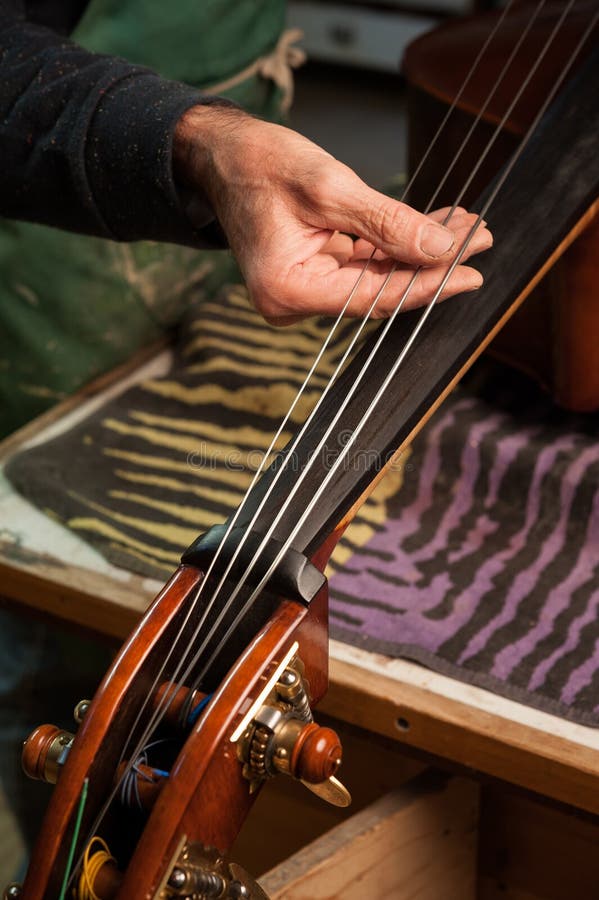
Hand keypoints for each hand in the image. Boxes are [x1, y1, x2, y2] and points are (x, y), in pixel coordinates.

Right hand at [174, 106, 492, 324]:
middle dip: (430, 263)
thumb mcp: (329, 188)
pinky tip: (433, 227)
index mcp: (288, 288)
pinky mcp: (313, 275)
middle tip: (478, 239)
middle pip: (379, 290)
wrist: (223, 155)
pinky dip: (397, 244)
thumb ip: (388, 223)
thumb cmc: (261, 164)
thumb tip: (440, 250)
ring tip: (464, 228)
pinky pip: (364, 265)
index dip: (426, 285)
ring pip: (377, 277)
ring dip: (419, 251)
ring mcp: (303, 290)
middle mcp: (294, 301)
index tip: (470, 273)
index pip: (373, 298)